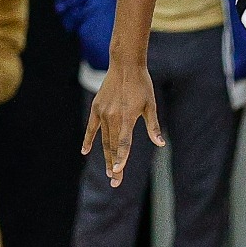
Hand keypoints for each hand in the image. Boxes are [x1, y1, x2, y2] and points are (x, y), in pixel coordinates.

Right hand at [82, 62, 163, 186]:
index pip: (123, 143)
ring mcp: (103, 113)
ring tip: (108, 171)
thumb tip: (160, 145)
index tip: (118, 171)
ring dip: (106, 156)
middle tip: (115, 181)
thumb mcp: (151, 105)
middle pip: (113, 146)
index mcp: (127, 117)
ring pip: (104, 140)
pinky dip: (88, 140)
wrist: (125, 65)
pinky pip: (91, 128)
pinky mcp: (96, 108)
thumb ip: (153, 127)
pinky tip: (85, 152)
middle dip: (114, 165)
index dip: (121, 158)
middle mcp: (113, 116)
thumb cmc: (142, 85)